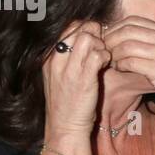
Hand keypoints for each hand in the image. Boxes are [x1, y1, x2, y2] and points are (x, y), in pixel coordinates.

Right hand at [42, 20, 109, 137]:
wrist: (65, 127)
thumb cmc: (67, 103)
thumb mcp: (58, 77)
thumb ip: (68, 57)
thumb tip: (87, 37)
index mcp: (48, 58)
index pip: (67, 27)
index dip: (84, 28)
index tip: (93, 39)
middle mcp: (56, 60)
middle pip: (78, 28)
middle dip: (94, 33)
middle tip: (101, 46)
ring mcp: (69, 68)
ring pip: (88, 38)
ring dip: (101, 44)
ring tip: (102, 58)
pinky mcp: (83, 78)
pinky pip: (98, 54)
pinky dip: (106, 57)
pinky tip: (105, 66)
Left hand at [101, 15, 154, 116]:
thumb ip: (150, 41)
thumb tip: (120, 34)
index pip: (133, 20)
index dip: (115, 29)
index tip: (106, 40)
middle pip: (128, 30)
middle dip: (110, 40)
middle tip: (103, 50)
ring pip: (127, 45)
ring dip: (114, 54)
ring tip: (111, 61)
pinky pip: (130, 62)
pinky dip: (120, 65)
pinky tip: (119, 69)